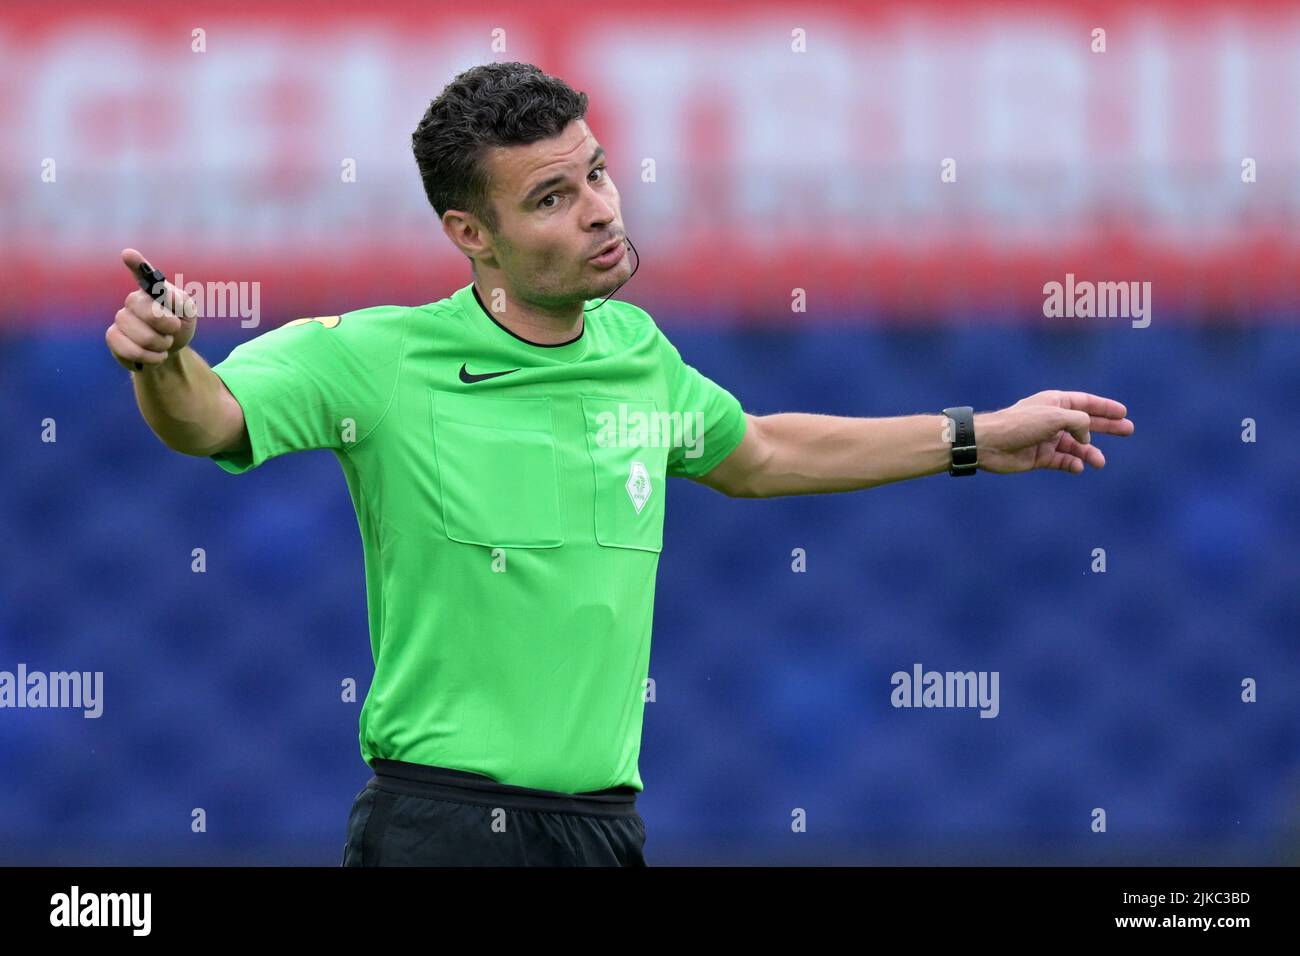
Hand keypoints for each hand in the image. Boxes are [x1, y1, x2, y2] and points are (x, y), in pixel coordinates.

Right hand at [105, 248, 198, 370]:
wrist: (168, 350)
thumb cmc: (178, 326)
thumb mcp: (188, 313)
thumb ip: (181, 302)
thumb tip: (166, 295)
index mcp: (153, 290)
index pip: (142, 273)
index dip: (136, 264)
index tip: (129, 254)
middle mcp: (134, 300)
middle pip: (150, 313)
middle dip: (168, 328)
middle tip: (173, 331)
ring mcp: (121, 318)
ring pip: (142, 336)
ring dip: (161, 345)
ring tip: (164, 344)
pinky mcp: (113, 337)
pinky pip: (129, 350)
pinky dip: (149, 358)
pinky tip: (154, 356)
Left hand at [975, 390, 1133, 474]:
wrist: (990, 444)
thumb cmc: (1020, 424)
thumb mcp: (1055, 416)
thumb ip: (1079, 422)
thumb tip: (1087, 438)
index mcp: (1055, 403)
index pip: (1085, 402)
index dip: (1104, 407)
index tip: (1123, 412)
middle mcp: (1052, 419)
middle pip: (1086, 422)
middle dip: (1107, 426)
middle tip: (1128, 429)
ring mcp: (1047, 439)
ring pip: (1076, 446)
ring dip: (1089, 453)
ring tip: (1100, 462)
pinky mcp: (1040, 457)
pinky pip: (1063, 460)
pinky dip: (1072, 464)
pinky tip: (1077, 467)